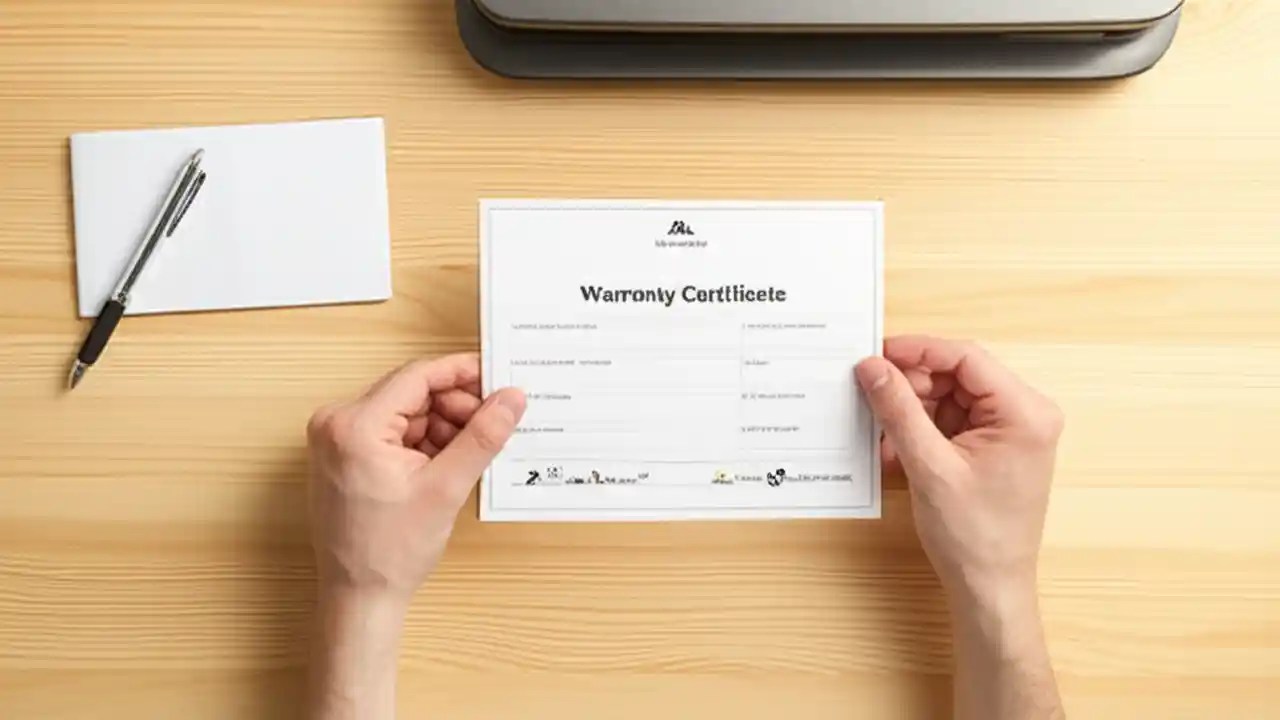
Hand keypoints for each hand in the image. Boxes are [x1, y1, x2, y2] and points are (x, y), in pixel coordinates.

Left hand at [306, 354, 525, 719]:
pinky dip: (424, 442)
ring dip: (442, 426)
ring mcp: (336, 440)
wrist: (359, 597)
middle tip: (492, 424)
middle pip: (411, 393)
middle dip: (455, 407)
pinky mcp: (343, 455)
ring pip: (406, 412)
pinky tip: (446, 464)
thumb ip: (482, 436)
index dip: (462, 373)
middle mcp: (337, 424)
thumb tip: (510, 398)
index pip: (417, 376)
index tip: (497, 377)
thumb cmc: (389, 552)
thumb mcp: (446, 488)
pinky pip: (393, 431)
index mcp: (354, 426)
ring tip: (469, 455)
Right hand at [856, 336, 1064, 719]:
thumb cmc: (975, 537)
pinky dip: (919, 431)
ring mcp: (1008, 431)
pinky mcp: (991, 448)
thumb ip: (899, 411)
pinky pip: (949, 422)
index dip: (917, 351)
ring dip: (910, 411)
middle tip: (868, 392)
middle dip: (910, 385)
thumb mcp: (929, 467)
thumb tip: (872, 368)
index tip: (876, 354)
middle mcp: (1024, 415)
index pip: (966, 358)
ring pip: (948, 398)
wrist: (989, 588)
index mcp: (1025, 413)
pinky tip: (893, 449)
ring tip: (878, 430)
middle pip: (956, 376)